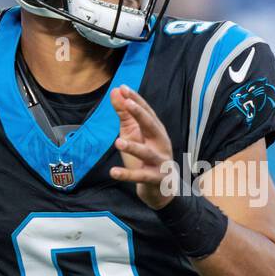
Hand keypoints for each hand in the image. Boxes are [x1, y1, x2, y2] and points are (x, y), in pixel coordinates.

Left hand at [110, 84, 175, 209]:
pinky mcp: (155, 178)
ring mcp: (160, 161)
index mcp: (156, 131)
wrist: (161, 187)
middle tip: (128, 104)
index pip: (146, 112)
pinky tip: (113, 172)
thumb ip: (125, 114)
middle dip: (140, 115)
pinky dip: (127, 175)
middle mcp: (161, 143)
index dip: (136, 100)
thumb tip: (116, 91)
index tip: (123, 88)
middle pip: (152, 126)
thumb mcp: (133, 133)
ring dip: (133, 147)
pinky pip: (140, 177)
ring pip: (147, 153)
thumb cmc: (145, 157)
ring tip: (118, 142)